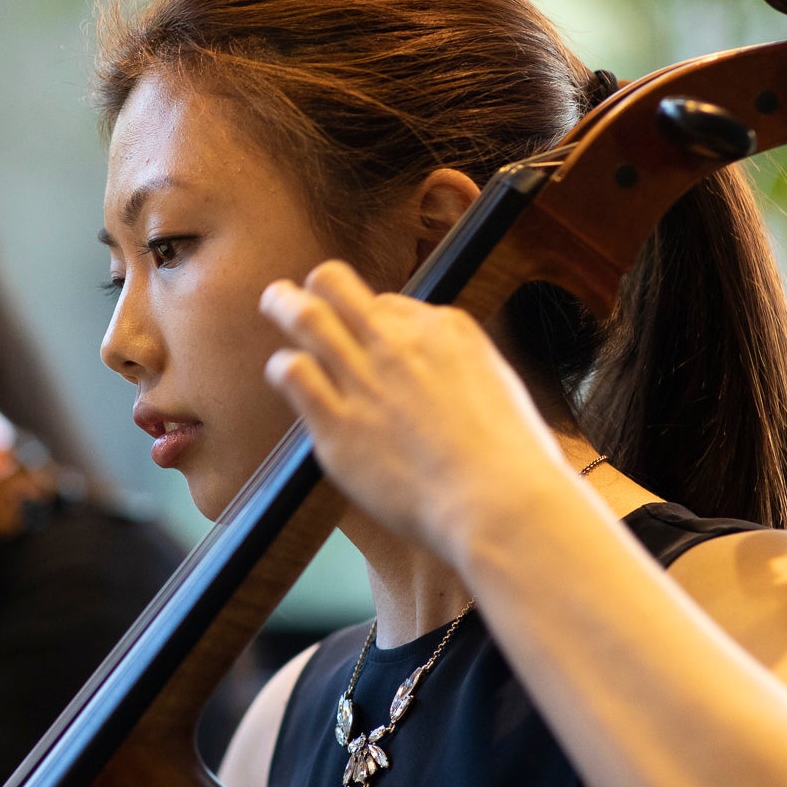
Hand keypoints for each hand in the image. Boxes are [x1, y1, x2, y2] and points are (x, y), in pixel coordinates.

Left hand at [260, 260, 568, 558]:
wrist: (498, 500)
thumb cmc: (511, 460)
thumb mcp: (497, 386)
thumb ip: (458, 368)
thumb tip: (435, 370)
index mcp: (446, 330)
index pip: (387, 303)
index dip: (371, 319)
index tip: (365, 336)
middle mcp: (400, 344)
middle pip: (338, 285)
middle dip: (316, 285)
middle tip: (294, 293)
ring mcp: (365, 379)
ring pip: (306, 316)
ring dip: (284, 304)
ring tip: (275, 302)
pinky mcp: (337, 423)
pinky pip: (293, 372)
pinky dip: (283, 366)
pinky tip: (284, 373)